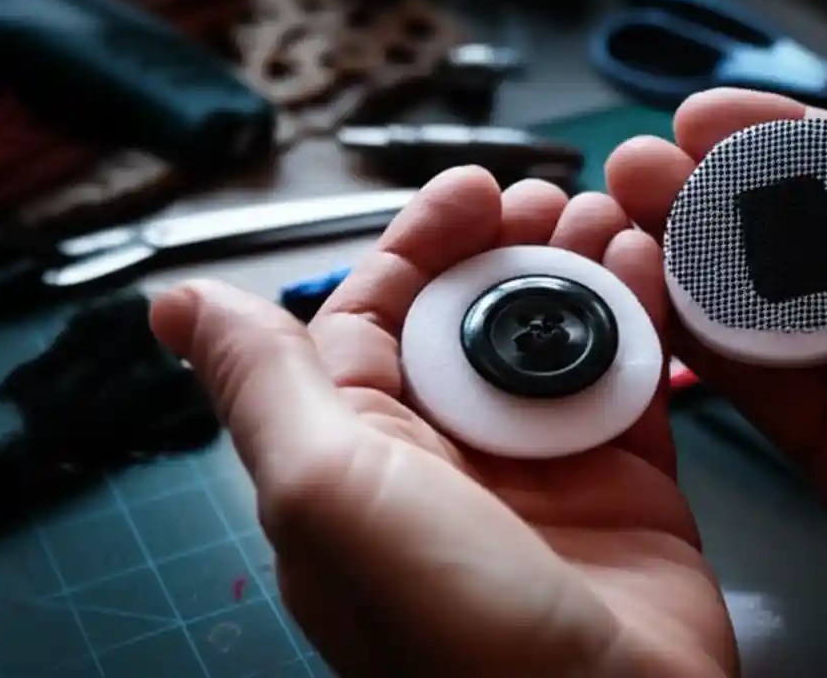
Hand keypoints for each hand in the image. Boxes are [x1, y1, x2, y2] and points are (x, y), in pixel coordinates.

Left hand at [149, 171, 736, 676]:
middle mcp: (447, 466)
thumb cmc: (455, 633)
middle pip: (471, 323)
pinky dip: (642, 322)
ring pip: (554, 343)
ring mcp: (539, 477)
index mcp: (359, 464)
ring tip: (610, 217)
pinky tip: (647, 268)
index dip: (416, 250)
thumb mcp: (331, 494)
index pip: (371, 325)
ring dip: (580, 272)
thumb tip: (178, 306)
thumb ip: (265, 389)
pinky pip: (631, 383)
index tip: (470, 193)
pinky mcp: (624, 490)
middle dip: (509, 248)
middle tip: (554, 199)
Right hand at [604, 49, 826, 672]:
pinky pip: (759, 388)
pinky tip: (655, 307)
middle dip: (718, 197)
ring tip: (624, 225)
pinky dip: (702, 349)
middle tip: (642, 169)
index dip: (787, 140)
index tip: (708, 118)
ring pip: (765, 307)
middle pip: (802, 236)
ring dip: (692, 264)